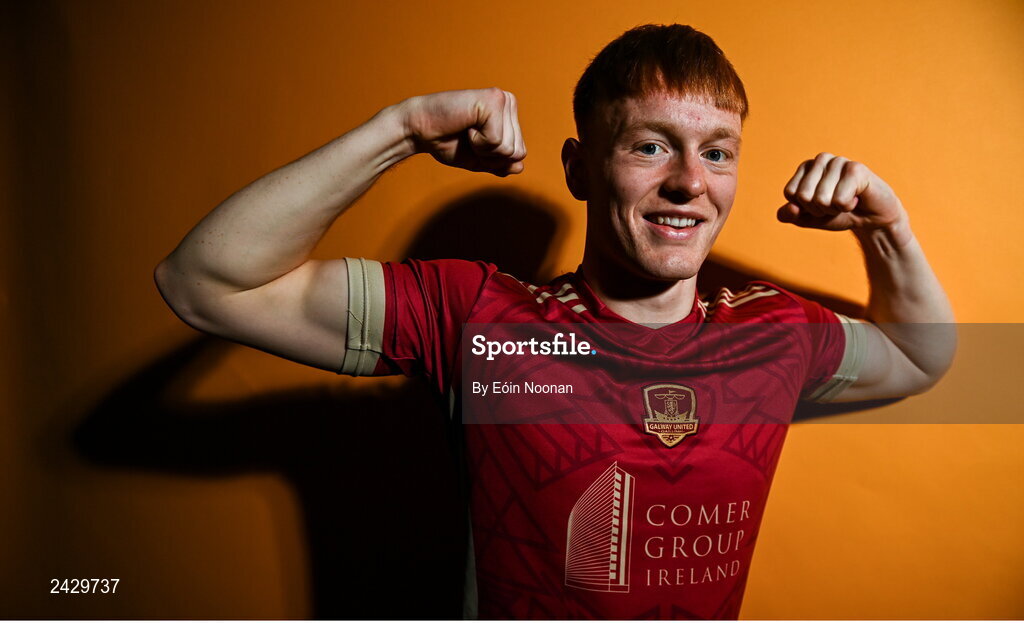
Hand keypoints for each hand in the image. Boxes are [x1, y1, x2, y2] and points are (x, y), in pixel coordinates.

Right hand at [400, 88, 526, 176]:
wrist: (420, 131)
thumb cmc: (447, 142)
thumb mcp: (479, 159)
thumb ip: (501, 164)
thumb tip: (520, 167)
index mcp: (509, 115)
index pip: (520, 154)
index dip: (494, 160)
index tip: (473, 143)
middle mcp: (509, 103)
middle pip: (518, 152)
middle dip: (490, 156)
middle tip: (469, 138)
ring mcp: (502, 100)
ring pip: (508, 148)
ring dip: (483, 149)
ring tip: (467, 131)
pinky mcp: (493, 101)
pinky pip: (496, 141)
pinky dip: (478, 142)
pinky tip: (466, 126)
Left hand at [777, 153, 907, 238]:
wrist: (871, 219)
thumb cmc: (838, 213)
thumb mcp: (808, 218)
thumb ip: (790, 215)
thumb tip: (790, 208)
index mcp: (806, 167)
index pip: (790, 193)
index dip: (805, 207)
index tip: (821, 205)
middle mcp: (821, 159)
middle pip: (803, 196)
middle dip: (819, 209)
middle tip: (835, 204)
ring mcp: (839, 161)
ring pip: (820, 199)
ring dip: (834, 209)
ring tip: (847, 200)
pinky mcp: (856, 169)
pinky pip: (838, 200)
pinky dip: (847, 207)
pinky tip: (857, 198)